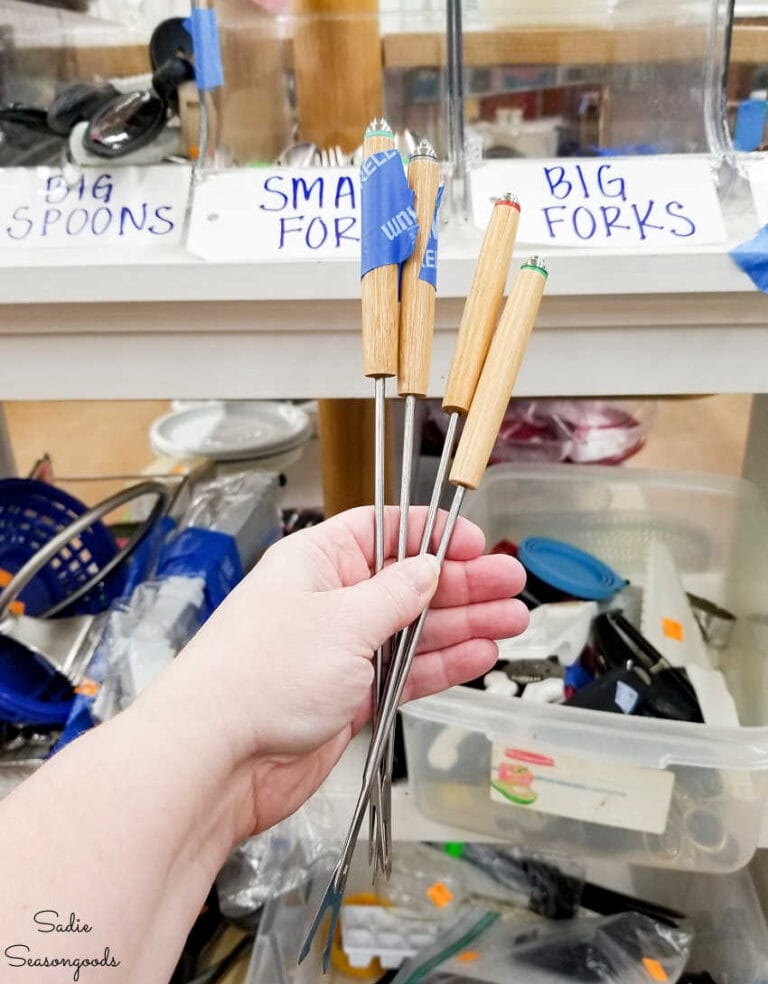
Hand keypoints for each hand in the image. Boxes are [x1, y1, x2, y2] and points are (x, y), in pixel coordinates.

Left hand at [147, 507, 527, 841]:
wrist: (217, 759)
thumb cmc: (258, 675)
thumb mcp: (342, 619)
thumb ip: (396, 594)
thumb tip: (428, 569)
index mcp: (316, 563)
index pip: (382, 531)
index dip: (431, 533)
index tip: (475, 541)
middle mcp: (328, 603)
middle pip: (408, 582)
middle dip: (462, 582)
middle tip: (511, 582)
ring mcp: (338, 652)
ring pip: (413, 629)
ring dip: (463, 625)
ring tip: (512, 619)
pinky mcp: (347, 698)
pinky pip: (404, 672)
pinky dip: (442, 664)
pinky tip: (478, 655)